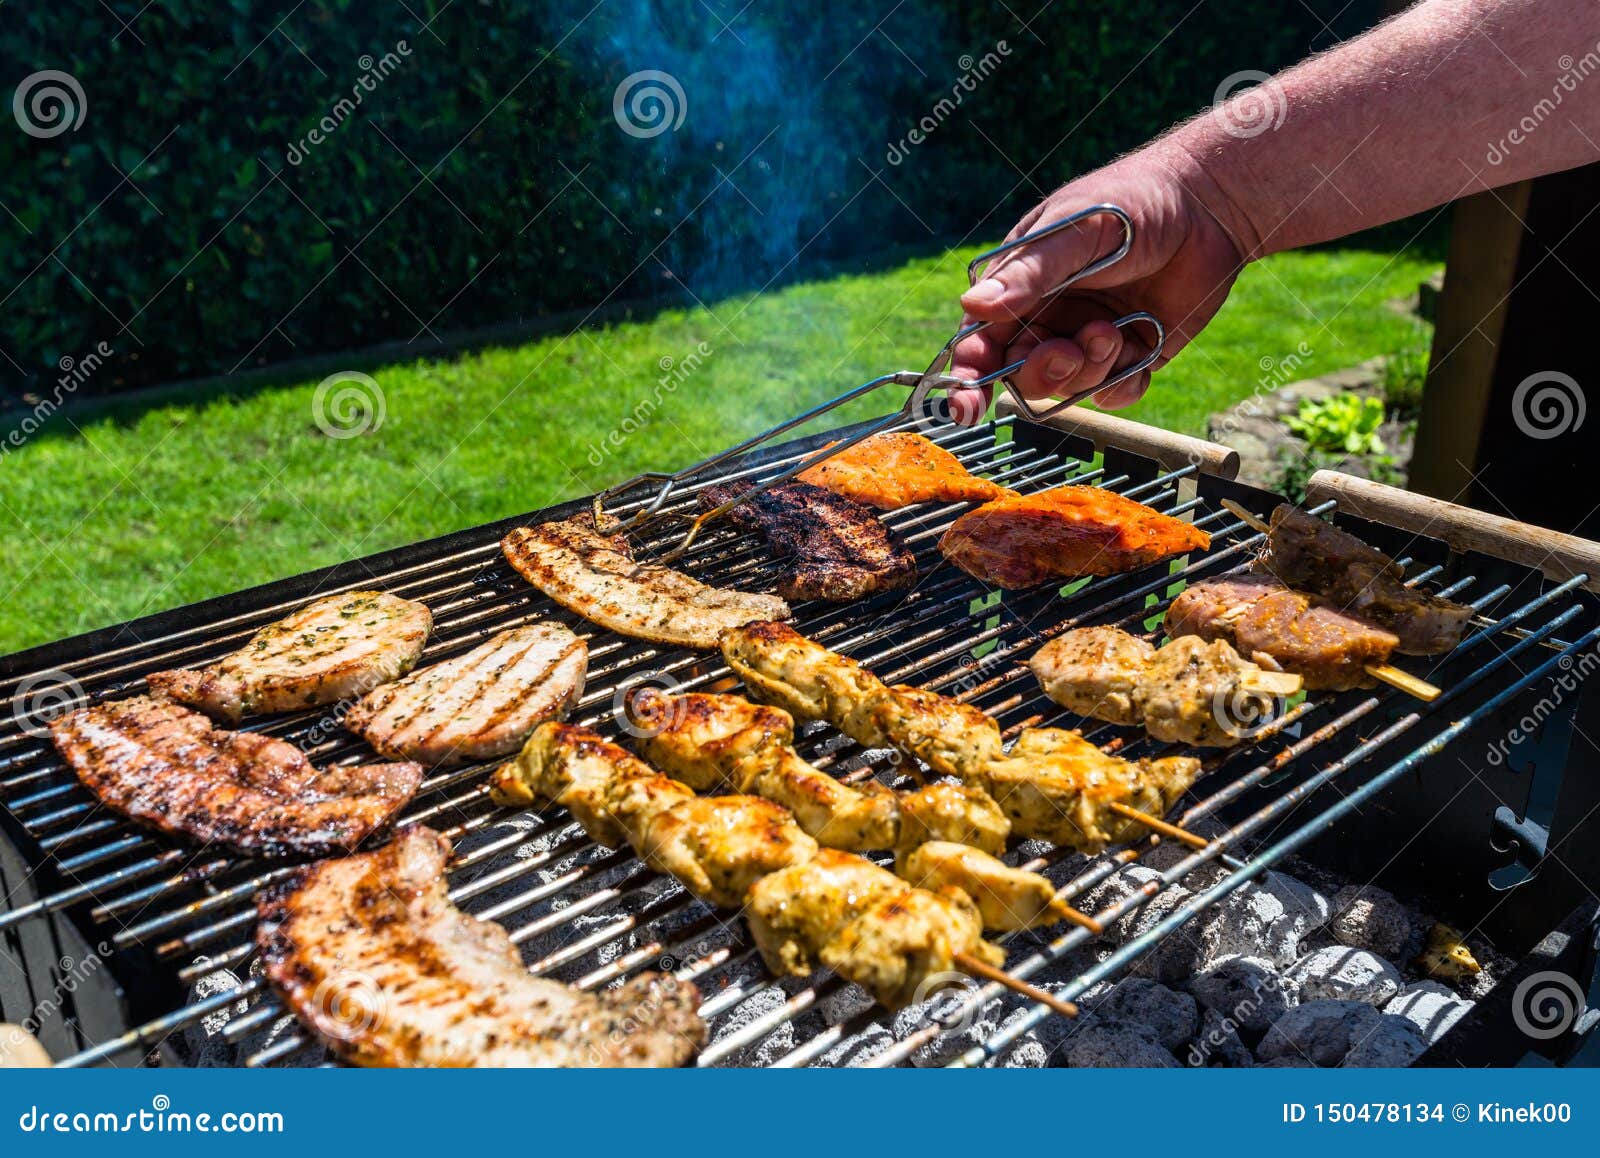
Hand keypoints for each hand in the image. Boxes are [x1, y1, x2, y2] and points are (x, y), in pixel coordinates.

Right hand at [948, 143, 1251, 421]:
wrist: (1208, 205)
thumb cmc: (1132, 201)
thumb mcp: (1075, 229)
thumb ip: (1029, 272)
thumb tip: (973, 305)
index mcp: (1019, 285)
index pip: (980, 339)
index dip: (969, 375)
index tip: (966, 405)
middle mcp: (1048, 316)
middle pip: (1020, 373)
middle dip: (1041, 371)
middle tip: (1069, 352)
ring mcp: (1087, 338)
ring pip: (1067, 387)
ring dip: (1088, 371)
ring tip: (1112, 333)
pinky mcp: (1129, 354)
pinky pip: (1113, 393)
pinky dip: (1122, 384)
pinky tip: (1140, 352)